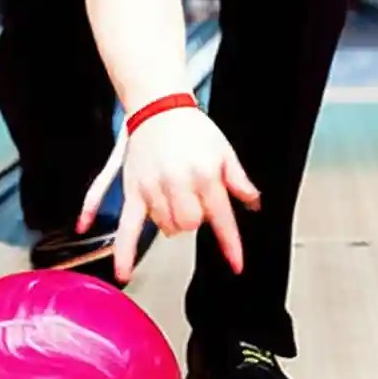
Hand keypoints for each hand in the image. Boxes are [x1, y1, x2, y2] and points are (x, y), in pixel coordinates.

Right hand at [77, 107, 260, 282]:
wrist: (157, 107)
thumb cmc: (192, 128)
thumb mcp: (224, 151)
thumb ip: (239, 180)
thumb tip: (254, 203)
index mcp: (204, 175)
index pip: (221, 218)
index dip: (230, 244)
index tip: (236, 265)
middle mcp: (178, 184)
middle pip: (191, 226)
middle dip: (196, 220)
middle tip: (195, 201)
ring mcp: (152, 189)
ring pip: (167, 228)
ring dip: (174, 223)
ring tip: (175, 201)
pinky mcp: (132, 191)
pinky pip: (126, 226)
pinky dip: (123, 251)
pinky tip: (124, 272)